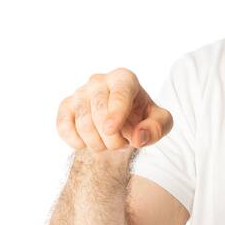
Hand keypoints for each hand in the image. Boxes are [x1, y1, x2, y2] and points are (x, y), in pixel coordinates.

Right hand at [55, 68, 172, 154]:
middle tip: (121, 145)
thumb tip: (139, 137)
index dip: (115, 111)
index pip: (119, 91)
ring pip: (82, 121)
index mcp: (124, 79)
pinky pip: (63, 126)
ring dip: (96, 143)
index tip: (111, 130)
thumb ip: (157, 128)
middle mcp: (99, 81)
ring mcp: (80, 93)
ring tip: (107, 145)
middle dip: (111, 137)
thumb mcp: (160, 122)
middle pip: (99, 109)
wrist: (121, 125)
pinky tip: (85, 145)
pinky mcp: (66, 107)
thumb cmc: (142, 119)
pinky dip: (75, 141)